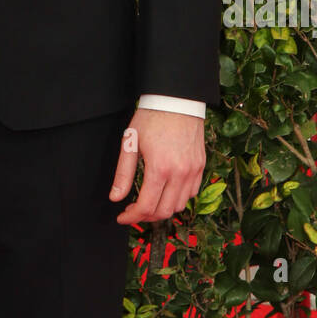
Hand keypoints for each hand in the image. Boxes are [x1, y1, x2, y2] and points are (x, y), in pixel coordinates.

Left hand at [109, 107, 204, 224]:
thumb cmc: (151, 118)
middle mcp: (180, 173)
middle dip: (146, 216)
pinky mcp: (201, 166)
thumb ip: (123, 174)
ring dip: (162, 209)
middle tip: (133, 210)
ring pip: (179, 205)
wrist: (176, 100)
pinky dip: (178, 198)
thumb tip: (115, 198)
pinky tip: (166, 190)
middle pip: (164, 211)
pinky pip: (191, 193)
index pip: (146, 206)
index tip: (122, 217)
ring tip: (148, 201)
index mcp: (160, 168)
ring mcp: (193, 171)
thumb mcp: (130, 143)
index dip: (132, 217)